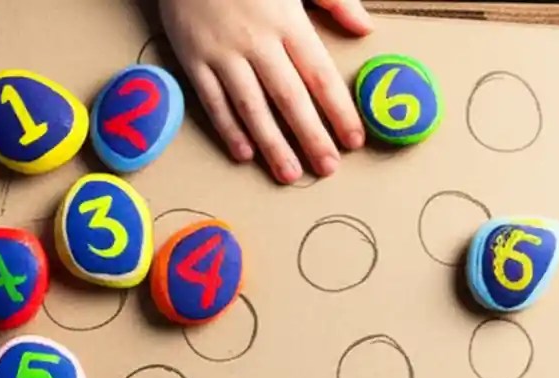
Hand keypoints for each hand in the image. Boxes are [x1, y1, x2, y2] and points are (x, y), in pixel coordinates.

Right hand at [159, 0, 372, 183]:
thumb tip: (366, 29)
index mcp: (287, 21)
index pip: (320, 75)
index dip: (339, 111)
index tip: (354, 139)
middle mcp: (257, 41)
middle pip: (290, 99)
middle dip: (312, 137)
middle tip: (327, 168)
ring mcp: (222, 53)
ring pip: (252, 107)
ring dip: (272, 145)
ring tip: (289, 175)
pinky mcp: (192, 58)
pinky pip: (212, 101)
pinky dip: (228, 129)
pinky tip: (244, 154)